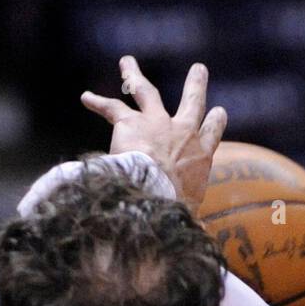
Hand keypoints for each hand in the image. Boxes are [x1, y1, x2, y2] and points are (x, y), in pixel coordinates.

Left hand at [81, 56, 226, 212]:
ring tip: (127, 62)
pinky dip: (97, 102)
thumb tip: (200, 243)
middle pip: (192, 102)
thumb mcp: (188, 216)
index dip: (216, 122)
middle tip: (198, 69)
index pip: (212, 134)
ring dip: (135, 76)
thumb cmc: (174, 208)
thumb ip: (193, 226)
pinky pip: (112, 107)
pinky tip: (85, 97)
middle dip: (195, 84)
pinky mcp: (130, 123)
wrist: (154, 195)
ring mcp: (156, 123)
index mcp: (200, 156)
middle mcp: (182, 133)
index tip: (219, 112)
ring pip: (147, 92)